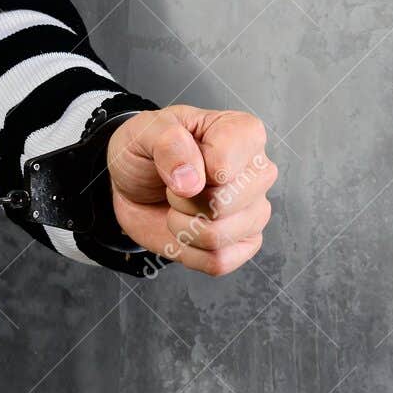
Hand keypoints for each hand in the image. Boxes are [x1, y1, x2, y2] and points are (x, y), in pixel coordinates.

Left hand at [106, 106, 276, 275]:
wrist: (132, 185)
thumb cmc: (147, 151)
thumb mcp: (145, 130)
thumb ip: (168, 144)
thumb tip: (191, 182)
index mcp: (243, 133)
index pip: (223, 166)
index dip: (189, 169)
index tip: (177, 159)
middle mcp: (259, 171)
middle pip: (223, 205)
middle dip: (182, 201)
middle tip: (175, 185)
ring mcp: (256, 209)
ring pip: (219, 236)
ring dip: (183, 226)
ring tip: (179, 206)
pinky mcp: (245, 242)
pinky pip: (219, 262)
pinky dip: (189, 252)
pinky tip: (186, 230)